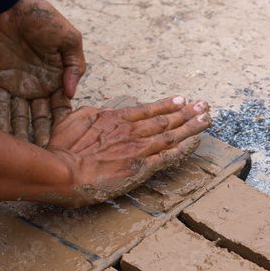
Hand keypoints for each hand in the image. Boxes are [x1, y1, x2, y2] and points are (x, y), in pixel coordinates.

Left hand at [0, 0, 85, 145]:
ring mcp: (20, 86)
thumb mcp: (71, 39)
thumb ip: (76, 66)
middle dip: (43, 136)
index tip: (64, 145)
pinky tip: (2, 138)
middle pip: (42, 118)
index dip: (63, 126)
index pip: (62, 109)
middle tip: (44, 157)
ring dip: (22, 134)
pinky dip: (1, 120)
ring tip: (23, 155)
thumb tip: (73, 93)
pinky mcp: (1, 80)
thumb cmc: (45, 17)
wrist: (14, 3)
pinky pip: (1, 105)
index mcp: (58, 79)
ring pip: (21, 117)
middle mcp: (40, 87)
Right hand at [44, 96, 211, 207]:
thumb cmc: (62, 149)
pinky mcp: (140, 169)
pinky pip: (168, 157)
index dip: (167, 104)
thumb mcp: (74, 120)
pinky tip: (196, 142)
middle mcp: (131, 131)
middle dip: (187, 112)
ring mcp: (138, 150)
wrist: (62, 171)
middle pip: (165, 120)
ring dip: (191, 126)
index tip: (182, 99)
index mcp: (115, 118)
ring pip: (171, 135)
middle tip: (204, 105)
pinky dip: (184, 148)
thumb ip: (92, 114)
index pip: (147, 110)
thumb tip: (101, 112)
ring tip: (207, 119)